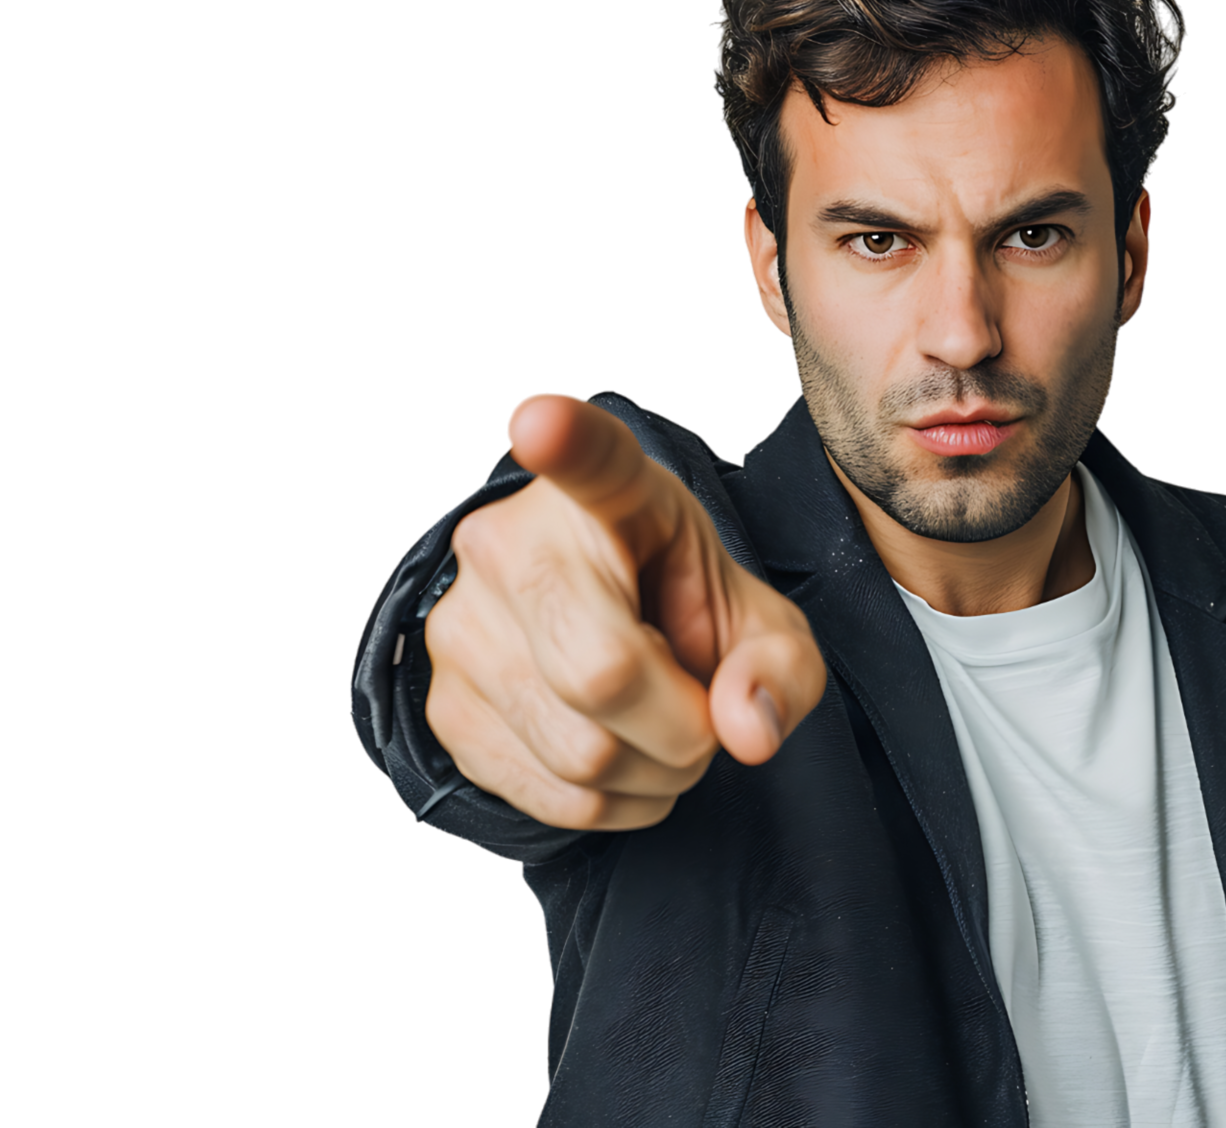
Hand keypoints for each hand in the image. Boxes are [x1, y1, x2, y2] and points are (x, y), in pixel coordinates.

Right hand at [422, 392, 827, 829]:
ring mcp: (462, 624)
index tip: (540, 421)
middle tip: (699, 712)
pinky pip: (547, 794)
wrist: (622, 654)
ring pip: (579, 752)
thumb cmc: (691, 619)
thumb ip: (781, 670)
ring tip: (660, 732)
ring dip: (653, 774)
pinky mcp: (443, 704)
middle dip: (681, 729)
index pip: (586, 459)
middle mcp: (512, 542)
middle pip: (602, 673)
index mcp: (609, 493)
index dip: (563, 441)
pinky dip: (610, 804)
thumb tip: (743, 728)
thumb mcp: (767, 630)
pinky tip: (621, 761)